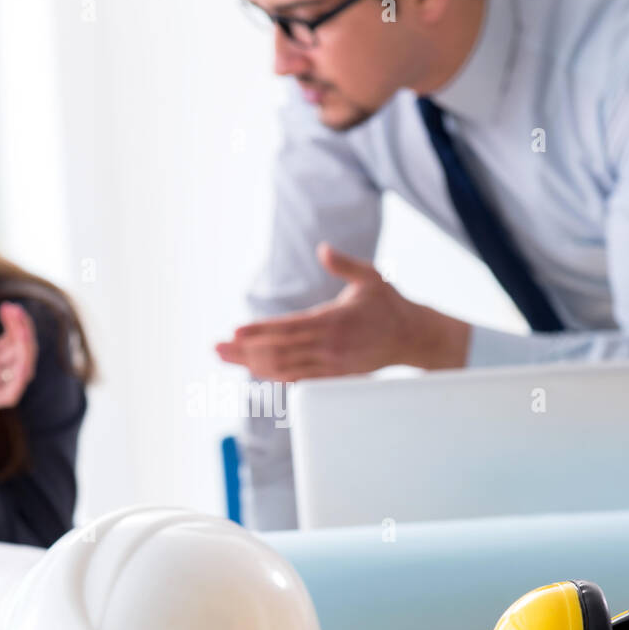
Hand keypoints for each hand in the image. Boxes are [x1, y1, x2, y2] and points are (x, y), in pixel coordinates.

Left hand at [0, 302, 36, 500]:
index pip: (13, 339)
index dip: (16, 322)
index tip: (9, 306)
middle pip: (23, 349)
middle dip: (24, 329)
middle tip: (13, 309)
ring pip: (23, 368)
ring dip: (26, 350)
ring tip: (21, 331)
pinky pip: (10, 394)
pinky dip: (19, 381)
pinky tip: (21, 366)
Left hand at [215, 243, 470, 379]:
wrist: (412, 338)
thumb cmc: (389, 304)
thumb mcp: (371, 277)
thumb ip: (345, 265)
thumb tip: (323, 249)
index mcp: (334, 322)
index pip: (289, 328)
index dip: (260, 331)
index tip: (235, 331)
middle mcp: (330, 347)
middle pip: (279, 353)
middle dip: (245, 351)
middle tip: (216, 348)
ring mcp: (331, 366)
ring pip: (284, 369)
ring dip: (252, 365)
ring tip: (227, 357)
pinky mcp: (334, 377)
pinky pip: (298, 379)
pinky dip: (274, 375)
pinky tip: (254, 370)